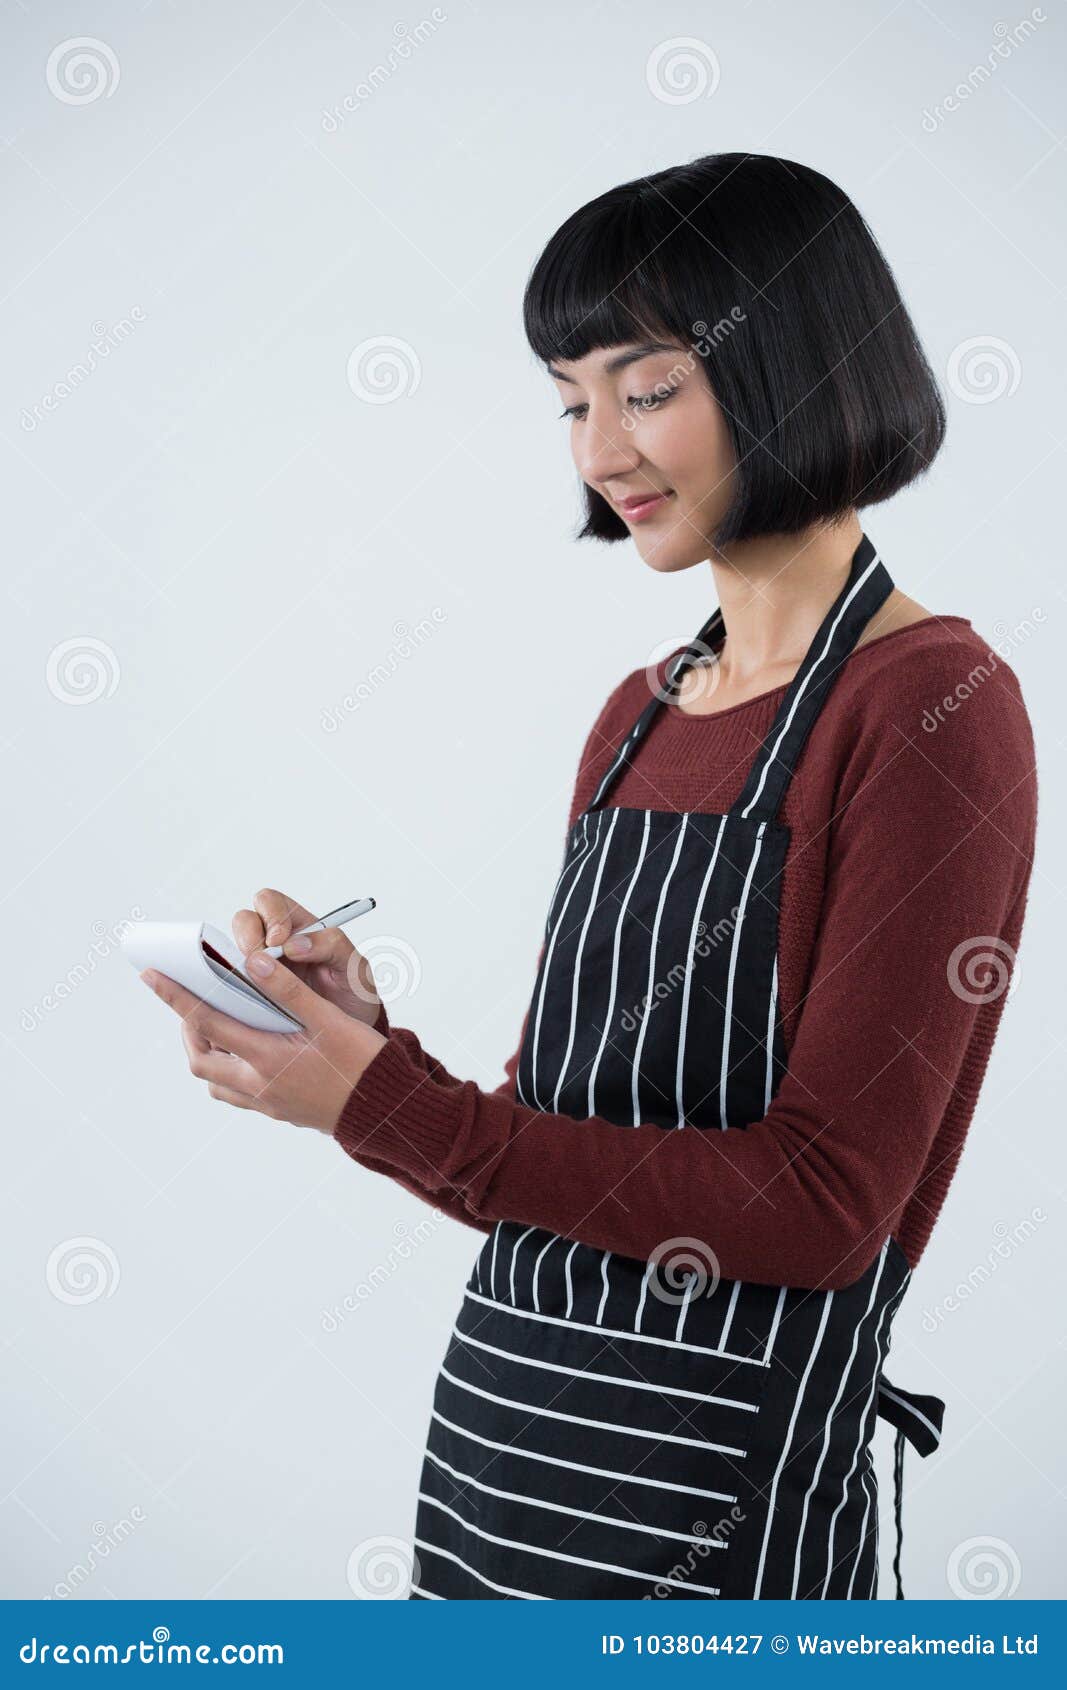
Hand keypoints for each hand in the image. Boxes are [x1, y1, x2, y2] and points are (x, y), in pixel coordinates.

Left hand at [139, 949, 387, 1133]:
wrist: (388, 1114)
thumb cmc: (365, 1064)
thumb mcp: (329, 1020)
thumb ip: (287, 990)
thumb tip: (251, 961)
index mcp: (267, 1057)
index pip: (207, 1021)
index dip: (176, 996)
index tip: (151, 976)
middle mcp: (259, 1084)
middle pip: (201, 1059)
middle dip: (188, 1030)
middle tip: (195, 1002)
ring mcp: (268, 1102)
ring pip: (217, 1081)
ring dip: (208, 1053)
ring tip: (220, 1026)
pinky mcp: (280, 1111)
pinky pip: (238, 1093)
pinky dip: (230, 1071)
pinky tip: (250, 1053)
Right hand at [232, 888, 380, 1027]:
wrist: (353, 1029)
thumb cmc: (353, 992)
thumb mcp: (354, 967)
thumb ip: (332, 946)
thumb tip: (295, 944)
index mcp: (301, 927)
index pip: (272, 902)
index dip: (271, 916)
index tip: (279, 941)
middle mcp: (275, 943)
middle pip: (245, 920)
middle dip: (249, 935)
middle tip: (260, 957)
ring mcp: (260, 966)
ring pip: (232, 948)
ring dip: (238, 959)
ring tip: (254, 978)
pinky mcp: (252, 990)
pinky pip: (233, 980)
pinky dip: (233, 983)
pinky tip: (246, 995)